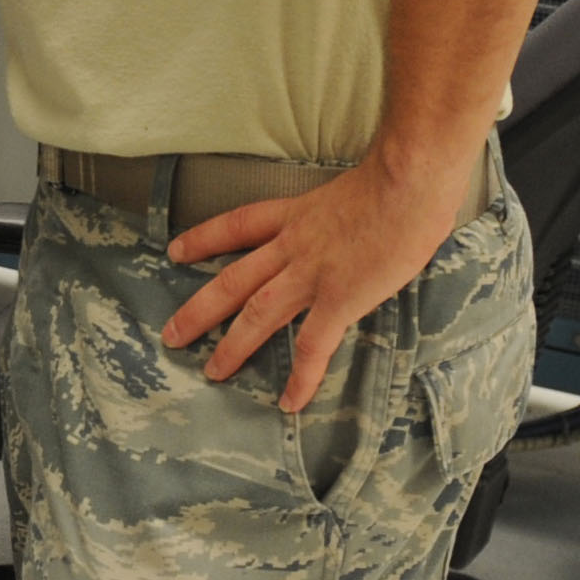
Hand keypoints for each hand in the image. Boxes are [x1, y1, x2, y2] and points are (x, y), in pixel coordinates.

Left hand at [159, 155, 472, 412]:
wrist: (408, 182)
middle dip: (199, 309)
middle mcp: (292, 245)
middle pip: (233, 280)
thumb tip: (358, 223)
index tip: (175, 251)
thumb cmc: (398, 176)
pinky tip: (289, 403)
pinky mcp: (339, 300)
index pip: (237, 225)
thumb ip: (343, 211)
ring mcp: (312, 274)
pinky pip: (312, 346)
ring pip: (257, 313)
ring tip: (211, 372)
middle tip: (171, 334)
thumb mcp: (354, 187)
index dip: (203, 239)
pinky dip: (300, 377)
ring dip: (232, 346)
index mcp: (295, 214)